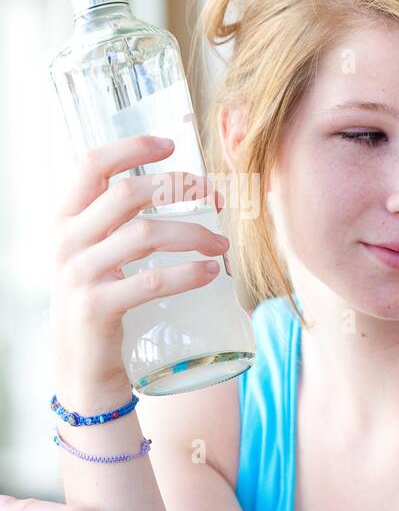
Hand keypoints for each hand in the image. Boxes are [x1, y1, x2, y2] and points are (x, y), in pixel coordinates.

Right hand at [50, 134, 228, 400]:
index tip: (172, 144)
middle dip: (180, 189)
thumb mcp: (100, 253)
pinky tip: (210, 272)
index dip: (132, 148)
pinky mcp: (97, 307)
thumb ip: (123, 222)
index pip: (91, 165)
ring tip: (221, 245)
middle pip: (129, 193)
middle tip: (216, 199)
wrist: (84, 366)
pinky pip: (151, 280)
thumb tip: (180, 186)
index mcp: (65, 219)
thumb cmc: (103, 300)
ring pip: (146, 234)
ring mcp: (79, 274)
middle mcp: (66, 240)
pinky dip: (187, 273)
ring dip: (194, 234)